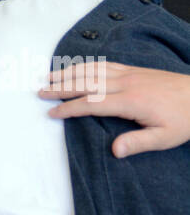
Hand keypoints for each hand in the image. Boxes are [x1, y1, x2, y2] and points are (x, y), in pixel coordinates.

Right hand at [39, 61, 189, 157]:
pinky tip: (76, 67)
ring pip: (92, 70)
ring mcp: (128, 74)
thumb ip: (139, 143)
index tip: (52, 112)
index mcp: (131, 101)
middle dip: (61, 87)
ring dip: (69, 72)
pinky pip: (103, 64)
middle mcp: (125, 84)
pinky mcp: (133, 69)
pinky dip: (86, 64)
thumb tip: (114, 151)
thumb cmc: (185, 118)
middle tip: (40, 91)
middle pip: (85, 83)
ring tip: (49, 77)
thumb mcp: (166, 137)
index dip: (69, 108)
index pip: (92, 103)